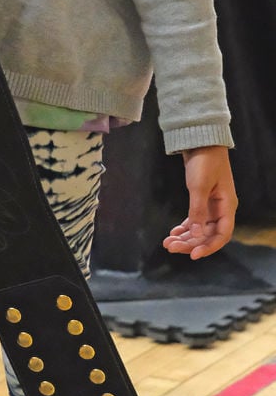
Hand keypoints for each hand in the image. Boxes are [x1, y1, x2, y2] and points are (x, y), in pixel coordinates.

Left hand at [163, 145, 237, 260]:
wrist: (201, 140)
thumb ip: (197, 211)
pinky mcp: (202, 200)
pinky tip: (173, 233)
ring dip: (185, 237)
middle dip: (190, 243)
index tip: (193, 255)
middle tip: (171, 248)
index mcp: (227, 206)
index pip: (222, 234)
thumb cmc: (204, 161)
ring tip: (168, 243)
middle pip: (208, 234)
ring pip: (199, 229)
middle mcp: (221, 208)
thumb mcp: (199, 186)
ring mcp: (212, 205)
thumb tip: (195, 235)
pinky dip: (184, 227)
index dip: (209, 247)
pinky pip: (194, 220)